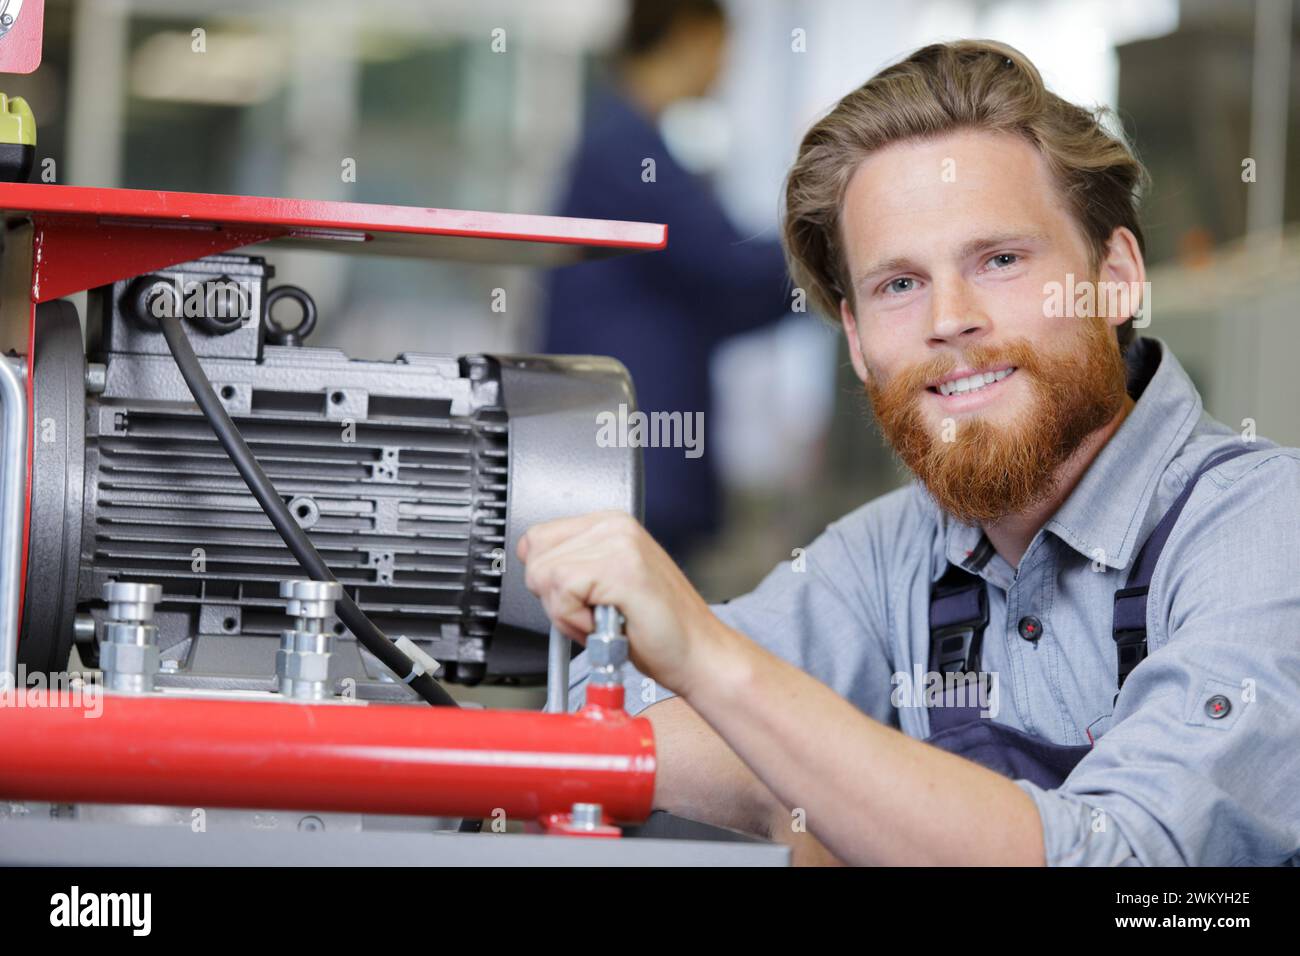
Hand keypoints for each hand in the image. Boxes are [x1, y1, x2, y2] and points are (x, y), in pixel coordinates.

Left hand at [516, 510, 726, 695]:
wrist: (698, 654)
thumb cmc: (656, 630)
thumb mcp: (605, 586)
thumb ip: (573, 568)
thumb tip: (532, 569)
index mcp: (609, 525)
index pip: (537, 538)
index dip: (547, 579)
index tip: (577, 599)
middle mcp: (614, 526)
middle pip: (535, 557)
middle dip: (553, 598)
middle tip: (593, 614)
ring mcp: (619, 543)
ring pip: (545, 575)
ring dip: (566, 612)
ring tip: (602, 620)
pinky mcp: (621, 568)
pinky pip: (563, 591)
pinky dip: (576, 620)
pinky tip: (606, 624)